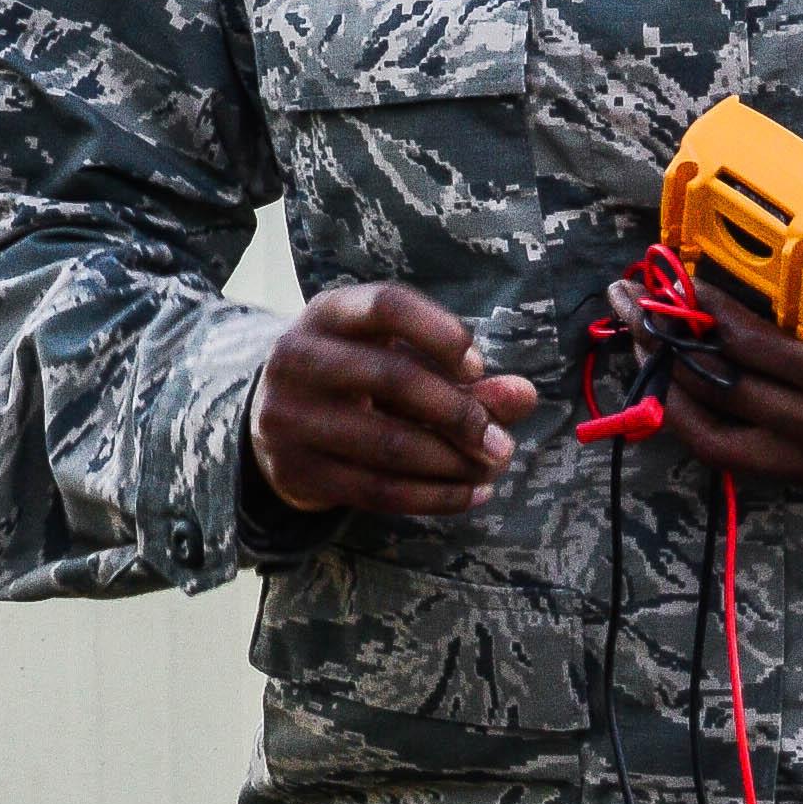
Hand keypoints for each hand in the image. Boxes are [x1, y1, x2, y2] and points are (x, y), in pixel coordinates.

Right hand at [250, 284, 536, 525]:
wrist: (276, 421)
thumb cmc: (357, 380)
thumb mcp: (399, 361)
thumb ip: (463, 378)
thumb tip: (526, 397)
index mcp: (328, 313)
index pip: (387, 305)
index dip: (439, 334)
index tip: (479, 367)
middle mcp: (298, 358)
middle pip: (391, 378)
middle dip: (459, 414)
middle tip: (502, 443)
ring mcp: (289, 417)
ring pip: (388, 445)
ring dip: (453, 465)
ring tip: (492, 471)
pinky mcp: (296, 471)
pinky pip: (377, 491)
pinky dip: (434, 498)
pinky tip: (471, 496)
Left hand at [651, 236, 802, 497]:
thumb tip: (767, 207)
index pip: (745, 342)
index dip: (697, 309)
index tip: (669, 277)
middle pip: (720, 388)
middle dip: (665, 345)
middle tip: (629, 306)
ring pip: (719, 436)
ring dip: (671, 393)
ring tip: (642, 352)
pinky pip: (743, 460)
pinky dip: (705, 428)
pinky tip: (679, 394)